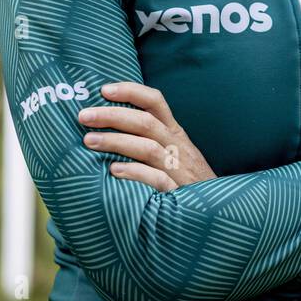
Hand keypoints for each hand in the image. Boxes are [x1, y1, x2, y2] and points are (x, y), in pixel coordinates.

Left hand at [78, 82, 217, 191]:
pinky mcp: (179, 194)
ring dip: (117, 142)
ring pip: (149, 148)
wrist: (217, 211)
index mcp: (174, 133)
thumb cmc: (185, 181)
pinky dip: (136, 173)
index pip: (155, 102)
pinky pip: (157, 180)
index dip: (131, 91)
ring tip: (88, 141)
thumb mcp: (173, 153)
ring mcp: (179, 170)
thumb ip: (147, 139)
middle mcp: (177, 147)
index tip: (103, 89)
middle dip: (112, 116)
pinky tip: (113, 172)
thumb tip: (104, 126)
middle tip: (83, 116)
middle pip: (146, 123)